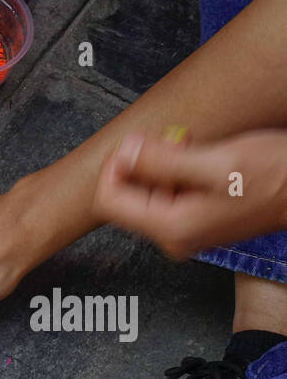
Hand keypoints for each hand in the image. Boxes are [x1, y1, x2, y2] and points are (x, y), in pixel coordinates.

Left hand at [92, 128, 286, 259]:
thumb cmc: (276, 177)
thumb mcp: (217, 161)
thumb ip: (162, 161)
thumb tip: (124, 153)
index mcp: (171, 227)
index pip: (109, 200)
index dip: (117, 166)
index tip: (136, 143)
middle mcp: (172, 236)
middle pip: (128, 195)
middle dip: (146, 162)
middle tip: (178, 142)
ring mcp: (183, 231)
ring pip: (149, 191)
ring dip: (164, 163)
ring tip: (195, 148)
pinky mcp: (194, 220)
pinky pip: (169, 194)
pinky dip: (178, 171)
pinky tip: (201, 160)